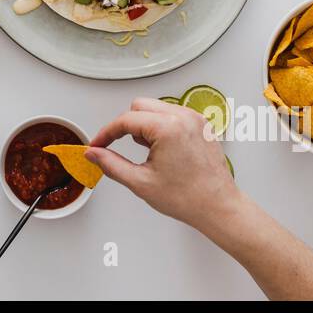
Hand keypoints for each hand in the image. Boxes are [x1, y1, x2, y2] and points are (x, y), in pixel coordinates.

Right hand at [86, 97, 237, 230]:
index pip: (125, 120)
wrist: (218, 207)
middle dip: (126, 126)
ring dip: (145, 125)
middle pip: (139, 106)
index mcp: (167, 128)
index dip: (106, 133)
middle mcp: (183, 117)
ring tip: (150, 154)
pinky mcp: (201, 125)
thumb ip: (111, 164)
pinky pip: (173, 114)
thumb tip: (94, 154)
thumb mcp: (140, 182)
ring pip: (156, 108)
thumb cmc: (188, 198)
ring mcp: (195, 119)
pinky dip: (161, 126)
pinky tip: (164, 150)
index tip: (98, 145)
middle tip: (123, 148)